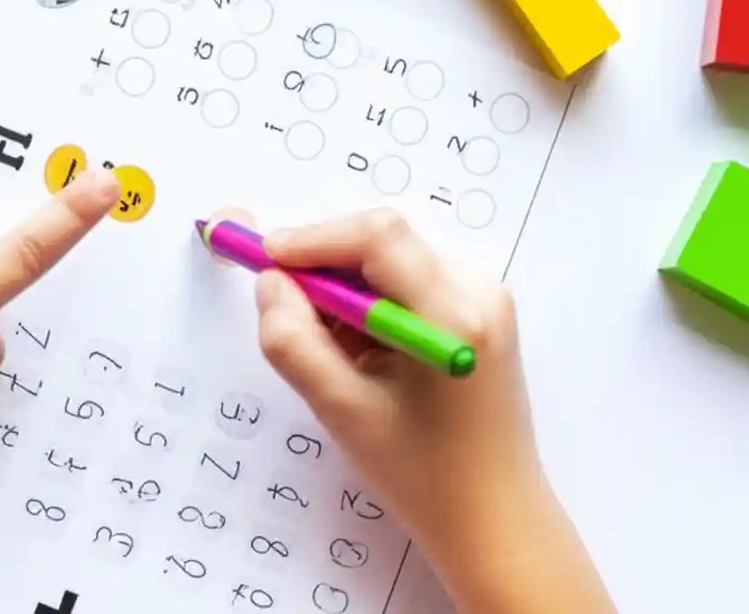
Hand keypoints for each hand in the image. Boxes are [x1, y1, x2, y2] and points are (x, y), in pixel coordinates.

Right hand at [228, 208, 610, 611]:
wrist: (493, 518)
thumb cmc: (421, 474)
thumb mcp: (341, 410)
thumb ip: (294, 341)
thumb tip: (270, 283)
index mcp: (452, 316)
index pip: (377, 237)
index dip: (312, 238)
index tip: (264, 260)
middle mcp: (479, 292)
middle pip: (383, 244)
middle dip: (324, 267)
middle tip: (284, 310)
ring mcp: (485, 300)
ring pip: (392, 263)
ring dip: (345, 291)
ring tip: (330, 353)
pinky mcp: (480, 314)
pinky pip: (409, 283)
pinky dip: (370, 304)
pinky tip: (361, 354)